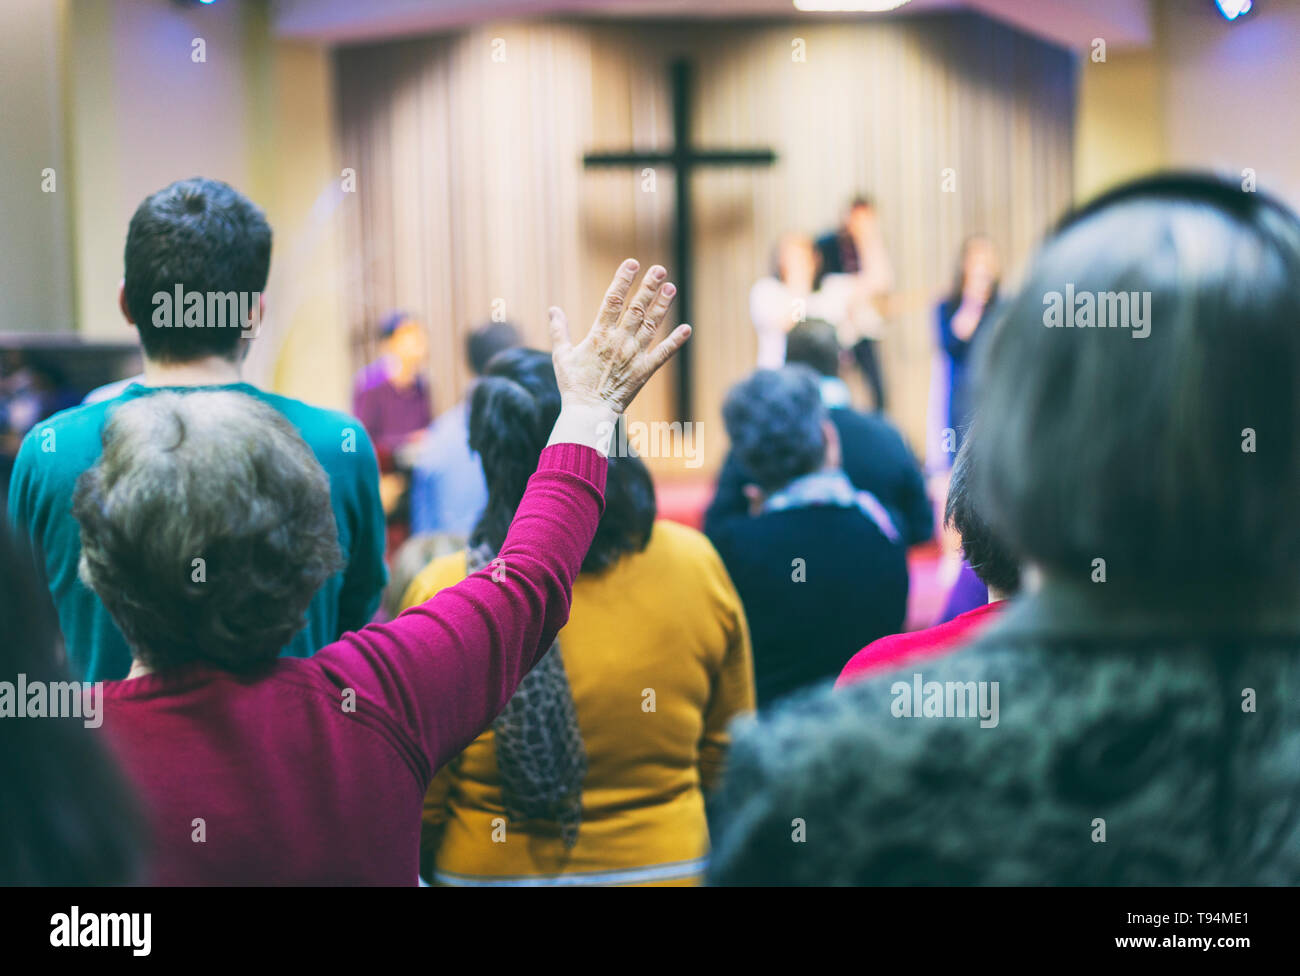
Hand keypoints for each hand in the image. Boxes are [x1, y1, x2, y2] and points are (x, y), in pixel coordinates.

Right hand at [548, 259, 691, 414]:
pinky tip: (687, 329)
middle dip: (648, 287)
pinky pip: (663, 354)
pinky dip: (675, 342)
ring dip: (662, 306)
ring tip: (671, 287)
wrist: (588, 414)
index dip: (623, 280)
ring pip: (651, 325)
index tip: (632, 263)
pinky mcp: (644, 371)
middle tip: (659, 269)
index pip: (613, 300)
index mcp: (599, 335)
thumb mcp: (562, 356)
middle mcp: (619, 341)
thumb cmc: (573, 386)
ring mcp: (634, 356)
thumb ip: (559, 331)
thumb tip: (553, 309)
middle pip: (637, 308)